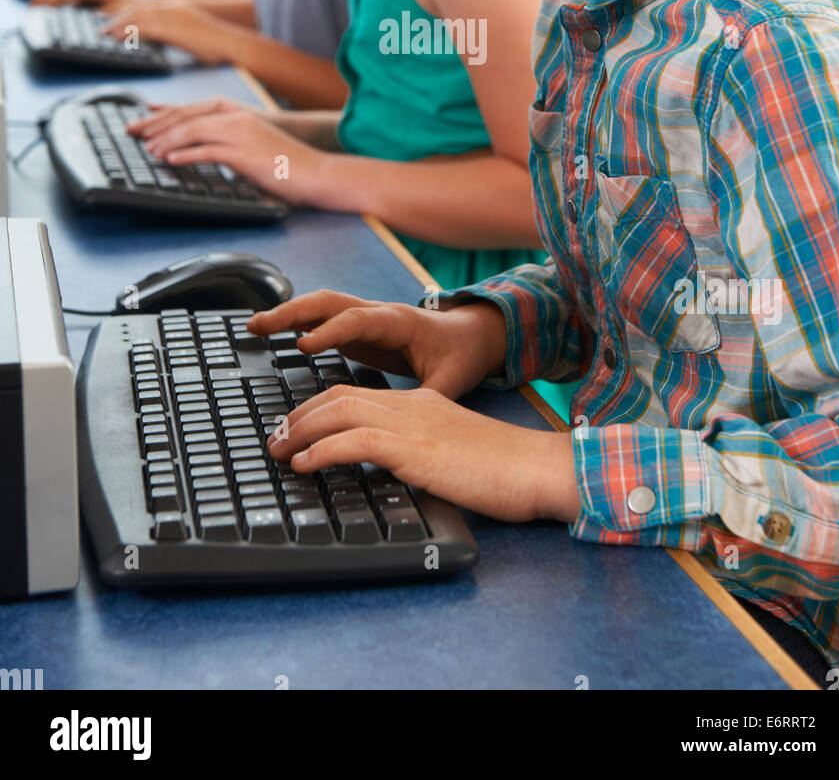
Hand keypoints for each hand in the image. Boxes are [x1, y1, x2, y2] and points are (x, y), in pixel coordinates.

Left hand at [100, 1, 229, 63]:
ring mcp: (172, 16)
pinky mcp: (171, 28)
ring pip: (136, 16)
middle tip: (102, 26)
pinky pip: (143, 28)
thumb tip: (163, 38)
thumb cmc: (218, 44)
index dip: (127, 12)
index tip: (113, 19)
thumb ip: (175, 33)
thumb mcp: (192, 34)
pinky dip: (127, 32)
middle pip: (137, 8)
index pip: (146, 6)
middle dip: (117, 16)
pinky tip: (118, 38)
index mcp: (178, 6)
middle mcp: (172, 7)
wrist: (233, 44)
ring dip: (118, 25)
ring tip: (105, 33)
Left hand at [133, 102, 322, 198]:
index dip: (163, 114)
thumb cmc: (286, 164)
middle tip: (134, 133)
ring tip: (150, 150)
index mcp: (237, 114)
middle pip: (186, 116)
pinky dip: (186, 154)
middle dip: (156, 124)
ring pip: (193, 131)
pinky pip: (207, 151)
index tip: (142, 121)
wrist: (315, 172)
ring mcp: (240, 134)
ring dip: (167, 140)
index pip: (191, 110)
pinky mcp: (244, 153)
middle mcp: (236, 118)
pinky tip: (171, 160)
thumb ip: (227, 144)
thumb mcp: (252, 146)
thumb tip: (201, 151)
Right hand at [248, 289, 508, 399]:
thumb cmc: (461, 356)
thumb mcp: (452, 381)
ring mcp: (366, 317)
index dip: (330, 332)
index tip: (302, 345)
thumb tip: (412, 426)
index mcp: (400, 323)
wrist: (471, 335)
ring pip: (322, 305)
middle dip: (294, 311)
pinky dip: (297, 320)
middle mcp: (379, 313)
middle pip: (330, 302)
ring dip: (288, 313)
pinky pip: (323, 317)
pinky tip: (273, 331)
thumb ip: (432, 399)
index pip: (358, 321)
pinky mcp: (359, 328)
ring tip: (254, 326)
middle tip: (260, 326)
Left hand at [266, 384, 579, 521]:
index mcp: (420, 403)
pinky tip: (304, 465)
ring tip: (278, 450)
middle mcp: (411, 404)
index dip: (319, 409)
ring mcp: (411, 422)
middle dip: (300, 416)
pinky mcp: (412, 446)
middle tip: (275, 437)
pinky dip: (321, 451)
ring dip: (300, 431)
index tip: (296, 428)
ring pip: (339, 412)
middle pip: (339, 397)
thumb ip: (422, 454)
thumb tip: (396, 472)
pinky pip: (353, 441)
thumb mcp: (453, 456)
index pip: (357, 393)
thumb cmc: (505, 470)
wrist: (536, 467)